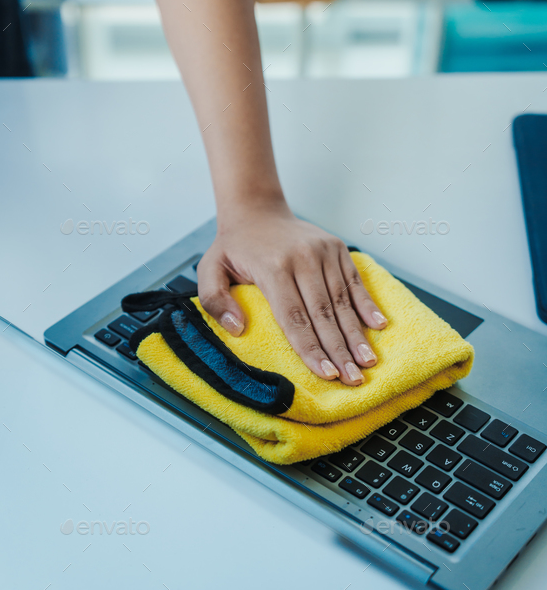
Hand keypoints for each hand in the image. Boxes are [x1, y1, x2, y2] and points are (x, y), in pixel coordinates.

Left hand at [197, 200, 387, 385]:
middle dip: (339, 350)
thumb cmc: (234, 246)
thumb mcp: (209, 268)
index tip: (326, 374)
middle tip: (353, 379)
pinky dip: (367, 304)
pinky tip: (378, 325)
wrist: (256, 210)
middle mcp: (301, 258)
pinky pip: (354, 281)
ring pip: (342, 300)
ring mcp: (322, 251)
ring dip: (356, 333)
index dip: (311, 348)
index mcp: (272, 267)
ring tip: (368, 362)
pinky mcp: (336, 247)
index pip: (294, 316)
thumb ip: (215, 300)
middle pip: (323, 313)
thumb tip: (237, 328)